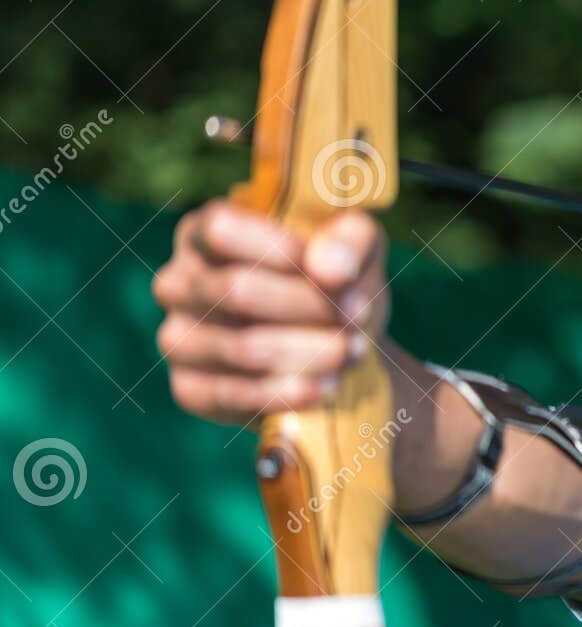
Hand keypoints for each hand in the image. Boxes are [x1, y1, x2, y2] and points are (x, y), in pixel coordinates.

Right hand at [152, 202, 388, 424]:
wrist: (338, 344)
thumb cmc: (338, 280)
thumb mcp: (356, 245)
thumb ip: (349, 242)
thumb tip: (330, 270)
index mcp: (203, 233)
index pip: (221, 231)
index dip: (281, 251)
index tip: (336, 274)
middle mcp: (178, 283)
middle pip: (237, 290)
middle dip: (311, 307)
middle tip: (358, 319)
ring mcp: (177, 338)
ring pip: (242, 347)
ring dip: (311, 353)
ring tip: (353, 352)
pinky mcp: (190, 389)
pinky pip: (234, 395)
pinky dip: (290, 393)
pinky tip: (328, 385)